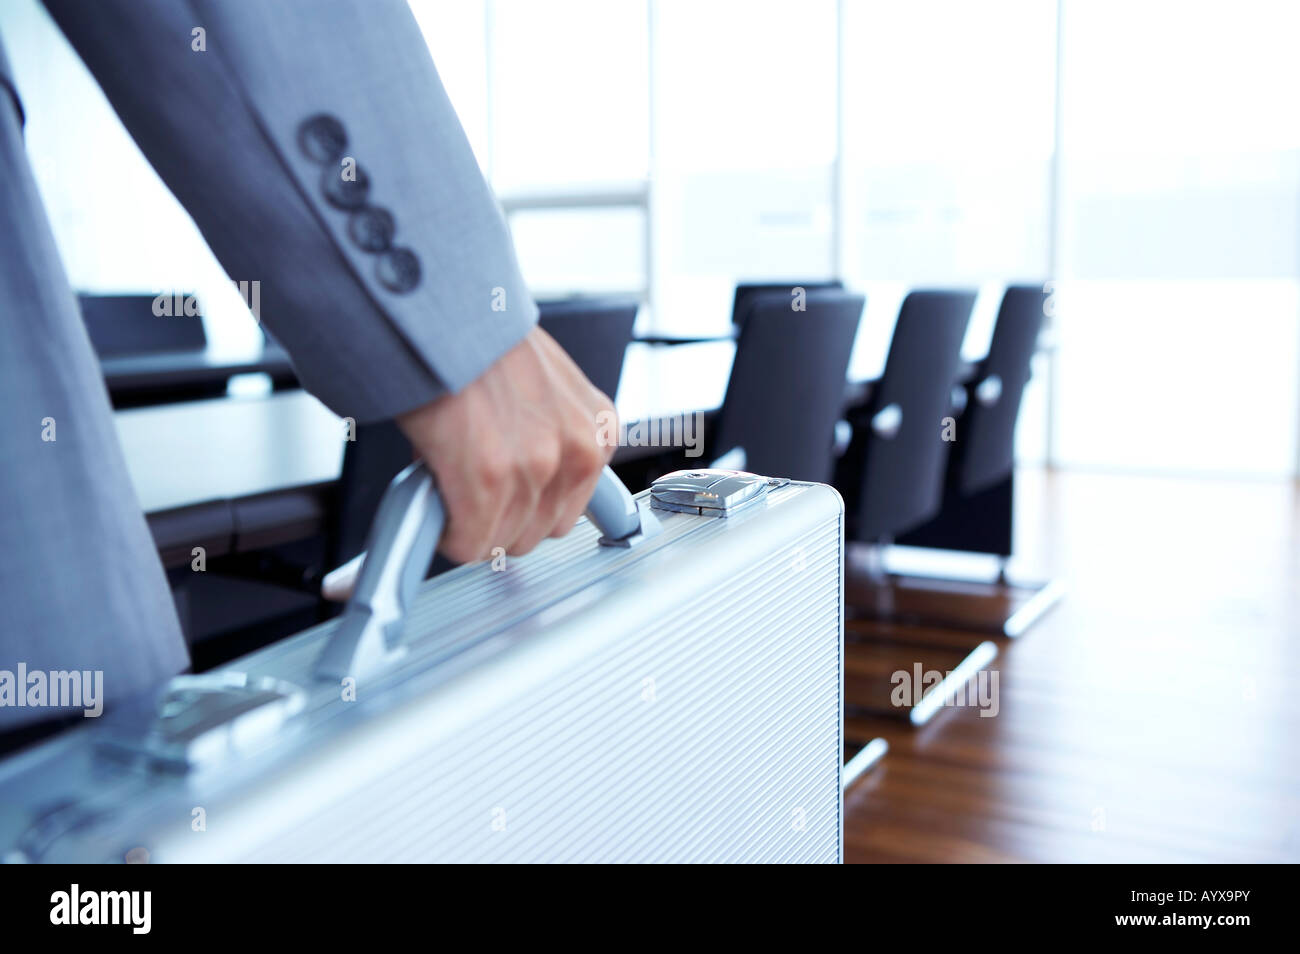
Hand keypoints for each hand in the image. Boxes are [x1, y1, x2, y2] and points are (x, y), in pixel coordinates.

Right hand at [395, 325, 615, 563]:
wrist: (443, 309)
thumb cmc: (482, 339)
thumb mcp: (544, 385)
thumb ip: (548, 436)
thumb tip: (522, 481)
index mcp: (597, 429)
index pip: (574, 507)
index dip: (533, 508)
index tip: (513, 506)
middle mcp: (577, 450)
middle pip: (540, 531)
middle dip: (501, 519)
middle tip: (470, 488)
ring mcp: (537, 466)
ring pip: (504, 541)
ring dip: (472, 524)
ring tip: (451, 484)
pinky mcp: (490, 479)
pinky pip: (468, 541)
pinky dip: (447, 532)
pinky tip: (435, 501)